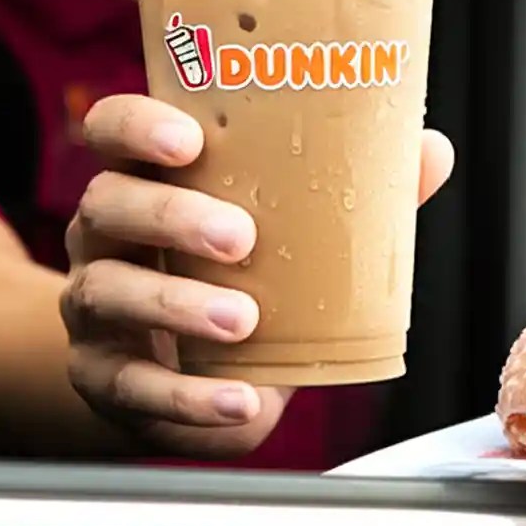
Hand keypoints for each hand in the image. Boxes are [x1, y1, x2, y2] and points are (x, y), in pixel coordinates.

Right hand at [59, 94, 453, 456]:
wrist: (177, 375)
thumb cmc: (236, 280)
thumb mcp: (286, 234)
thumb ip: (353, 191)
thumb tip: (430, 150)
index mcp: (146, 182)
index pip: (112, 131)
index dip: (137, 125)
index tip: (189, 138)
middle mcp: (105, 237)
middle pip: (108, 205)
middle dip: (172, 217)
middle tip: (240, 236)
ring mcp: (95, 308)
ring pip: (108, 292)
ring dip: (177, 307)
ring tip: (244, 320)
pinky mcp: (103, 376)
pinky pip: (133, 386)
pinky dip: (188, 396)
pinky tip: (238, 400)